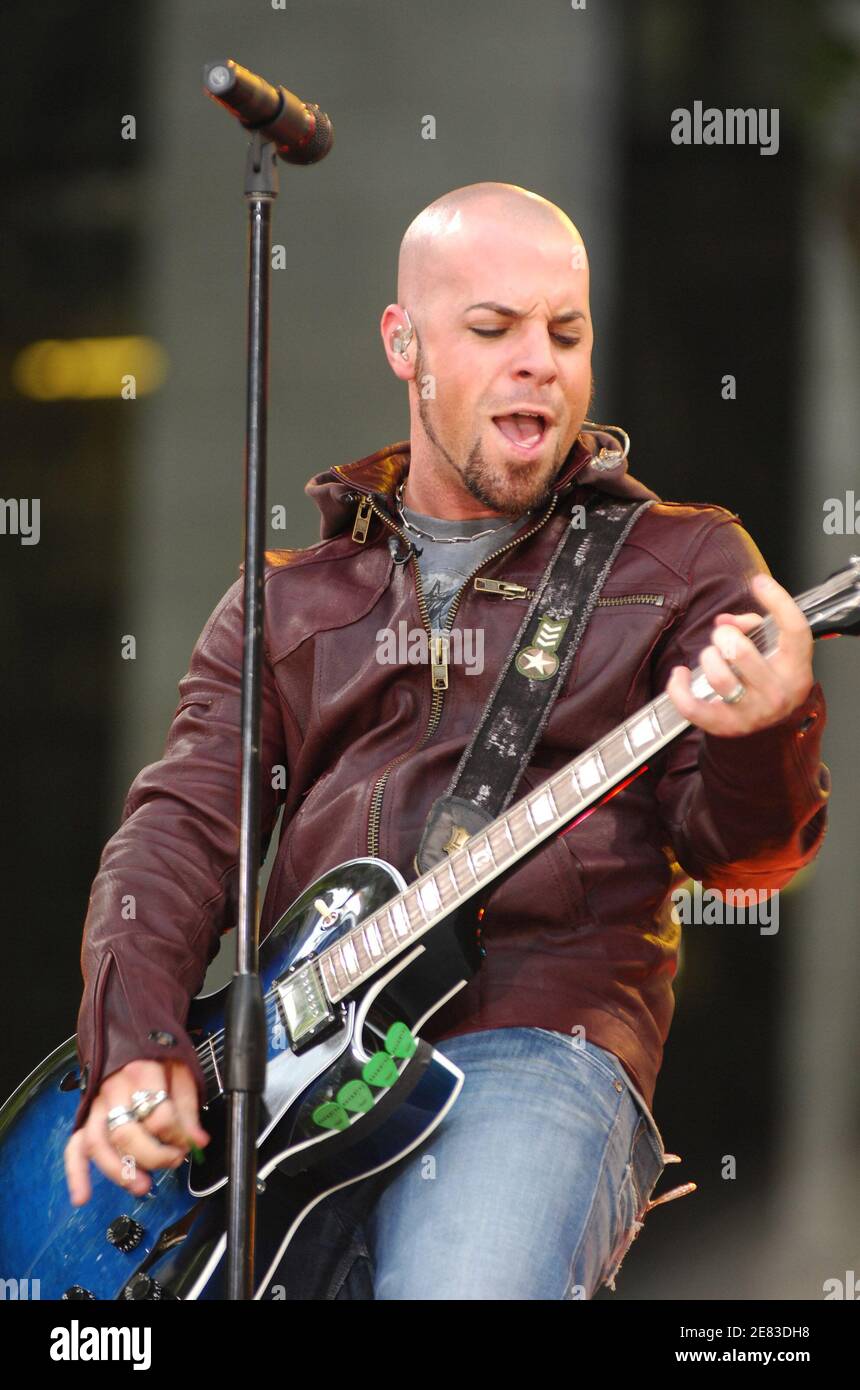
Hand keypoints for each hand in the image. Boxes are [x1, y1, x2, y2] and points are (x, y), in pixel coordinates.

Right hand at [64, 1059, 209, 1206]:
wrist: (132, 1039)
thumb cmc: (159, 1059)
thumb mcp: (182, 1073)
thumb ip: (189, 1109)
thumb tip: (198, 1142)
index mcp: (142, 1072)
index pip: (158, 1114)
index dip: (177, 1135)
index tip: (189, 1141)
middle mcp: (114, 1090)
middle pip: (126, 1133)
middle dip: (152, 1157)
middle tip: (172, 1161)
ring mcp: (97, 1106)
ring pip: (98, 1143)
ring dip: (119, 1171)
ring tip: (141, 1186)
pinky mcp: (87, 1118)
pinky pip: (75, 1146)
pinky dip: (76, 1173)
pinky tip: (82, 1195)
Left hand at [665, 573, 813, 735]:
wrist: (771, 729)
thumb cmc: (767, 680)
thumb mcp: (773, 651)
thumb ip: (753, 627)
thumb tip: (723, 622)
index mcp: (795, 669)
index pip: (794, 630)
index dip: (777, 600)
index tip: (759, 582)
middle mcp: (777, 692)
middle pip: (740, 652)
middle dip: (723, 636)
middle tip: (722, 637)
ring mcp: (751, 713)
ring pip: (718, 677)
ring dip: (707, 658)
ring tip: (710, 657)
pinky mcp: (725, 726)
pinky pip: (692, 706)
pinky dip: (678, 687)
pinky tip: (681, 674)